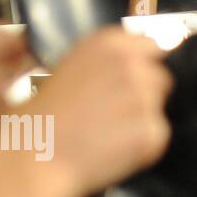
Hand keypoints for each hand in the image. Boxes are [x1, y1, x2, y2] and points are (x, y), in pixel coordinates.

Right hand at [25, 28, 171, 196]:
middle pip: (159, 78)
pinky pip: (156, 136)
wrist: (36, 154)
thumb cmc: (42, 117)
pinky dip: (141, 146)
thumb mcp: (68, 68)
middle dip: (144, 94)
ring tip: (106, 133)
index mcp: (108, 42)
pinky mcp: (151, 131)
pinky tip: (111, 148)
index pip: (151, 45)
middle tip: (112, 113)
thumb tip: (136, 63)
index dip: (143, 64)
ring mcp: (144, 98)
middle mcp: (131, 64)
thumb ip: (105, 62)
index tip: (134, 78)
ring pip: (157, 109)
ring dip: (141, 120)